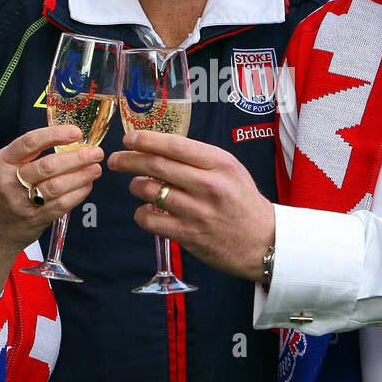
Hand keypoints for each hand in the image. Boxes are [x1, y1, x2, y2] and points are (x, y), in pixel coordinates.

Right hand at [0, 125, 102, 254]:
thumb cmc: (6, 194)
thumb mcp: (7, 169)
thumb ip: (31, 155)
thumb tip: (70, 142)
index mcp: (2, 162)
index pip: (30, 142)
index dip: (56, 135)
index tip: (77, 133)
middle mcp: (9, 181)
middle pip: (48, 166)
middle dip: (77, 158)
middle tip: (96, 153)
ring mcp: (21, 202)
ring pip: (57, 186)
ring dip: (81, 176)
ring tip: (96, 168)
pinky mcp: (35, 219)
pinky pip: (62, 204)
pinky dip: (78, 193)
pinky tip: (87, 185)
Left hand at [107, 130, 274, 282]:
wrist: (264, 241)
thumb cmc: (243, 202)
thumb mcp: (230, 170)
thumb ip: (199, 159)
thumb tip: (157, 148)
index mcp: (220, 163)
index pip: (174, 145)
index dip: (146, 139)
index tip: (129, 139)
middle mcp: (209, 185)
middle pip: (156, 165)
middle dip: (128, 160)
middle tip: (116, 160)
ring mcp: (198, 212)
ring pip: (149, 191)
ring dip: (135, 186)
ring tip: (137, 186)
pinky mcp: (189, 235)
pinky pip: (150, 220)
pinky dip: (141, 214)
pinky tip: (146, 212)